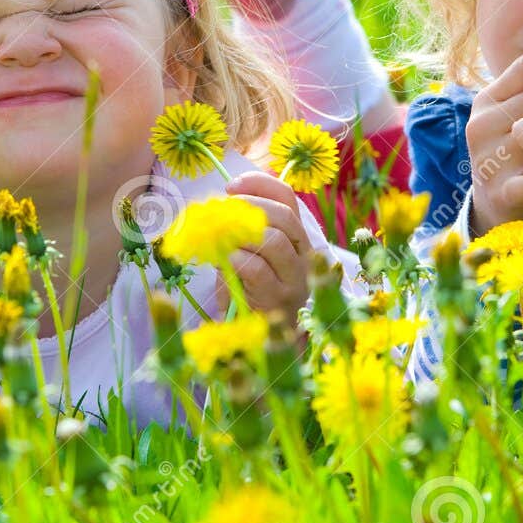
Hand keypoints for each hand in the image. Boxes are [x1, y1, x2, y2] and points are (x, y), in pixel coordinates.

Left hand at [219, 172, 312, 324]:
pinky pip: (258, 269)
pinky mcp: (280, 299)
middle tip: (221, 211)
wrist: (260, 337)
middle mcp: (304, 255)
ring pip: (275, 241)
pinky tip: (225, 260)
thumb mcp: (246, 253)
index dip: (259, 184)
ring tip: (222, 238)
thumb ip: (239, 230)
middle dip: (249, 206)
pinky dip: (237, 258)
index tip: (230, 186)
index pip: (287, 197)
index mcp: (296, 236)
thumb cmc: (249, 291)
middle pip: (285, 216)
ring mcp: (295, 278)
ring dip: (241, 234)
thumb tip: (218, 206)